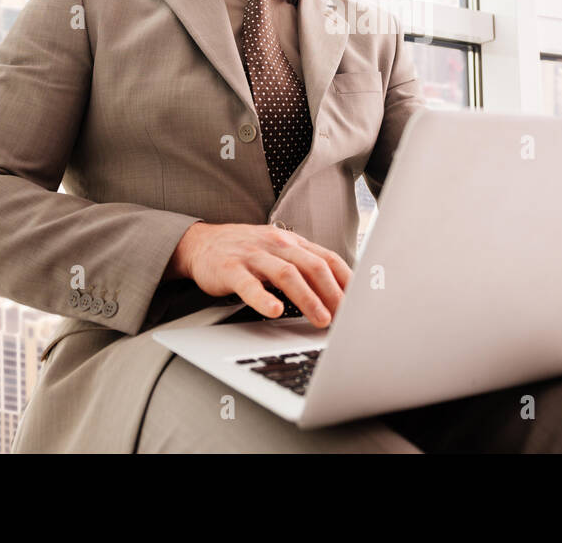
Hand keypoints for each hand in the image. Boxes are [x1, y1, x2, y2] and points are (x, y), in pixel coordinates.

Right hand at [163, 222, 350, 327]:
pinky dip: (264, 298)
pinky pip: (249, 284)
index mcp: (292, 242)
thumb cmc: (245, 252)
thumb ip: (304, 266)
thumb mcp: (278, 252)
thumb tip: (337, 294)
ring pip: (287, 274)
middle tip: (346, 317)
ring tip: (321, 319)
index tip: (361, 303)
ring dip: (308, 298)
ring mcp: (253, 255)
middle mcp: (276, 245)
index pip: (328, 258)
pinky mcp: (230, 268)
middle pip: (313, 266)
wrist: (200, 243)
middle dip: (333, 293)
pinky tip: (275, 311)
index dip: (347, 281)